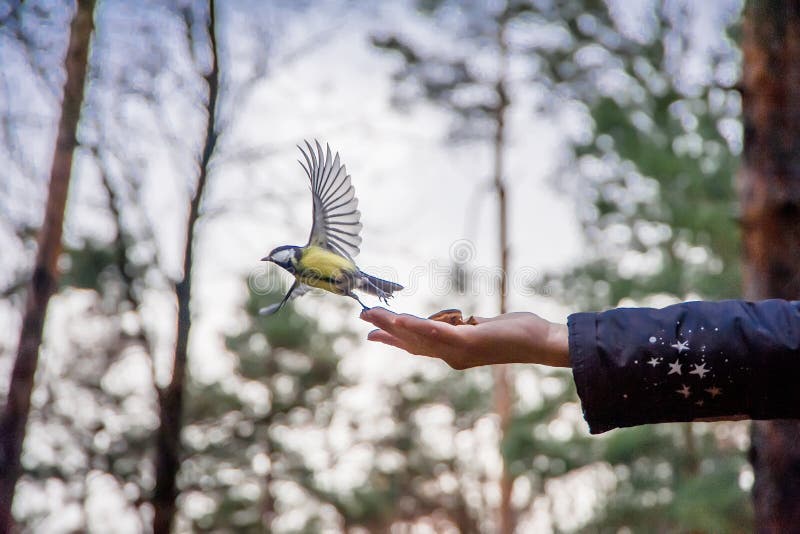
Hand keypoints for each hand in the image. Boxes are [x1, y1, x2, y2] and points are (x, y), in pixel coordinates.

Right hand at [360, 307, 569, 369]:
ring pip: (417, 337)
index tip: (372, 335)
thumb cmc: (518, 333)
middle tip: (362, 317)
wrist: (541, 342)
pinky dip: (415, 327)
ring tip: (372, 315)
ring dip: (392, 326)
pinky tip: (400, 320)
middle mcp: (451, 355)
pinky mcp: (467, 343)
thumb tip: (466, 320)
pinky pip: (436, 333)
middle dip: (384, 330)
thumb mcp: (486, 328)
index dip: (393, 339)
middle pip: (410, 342)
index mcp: (454, 351)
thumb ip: (470, 327)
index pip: (417, 345)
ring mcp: (458, 351)